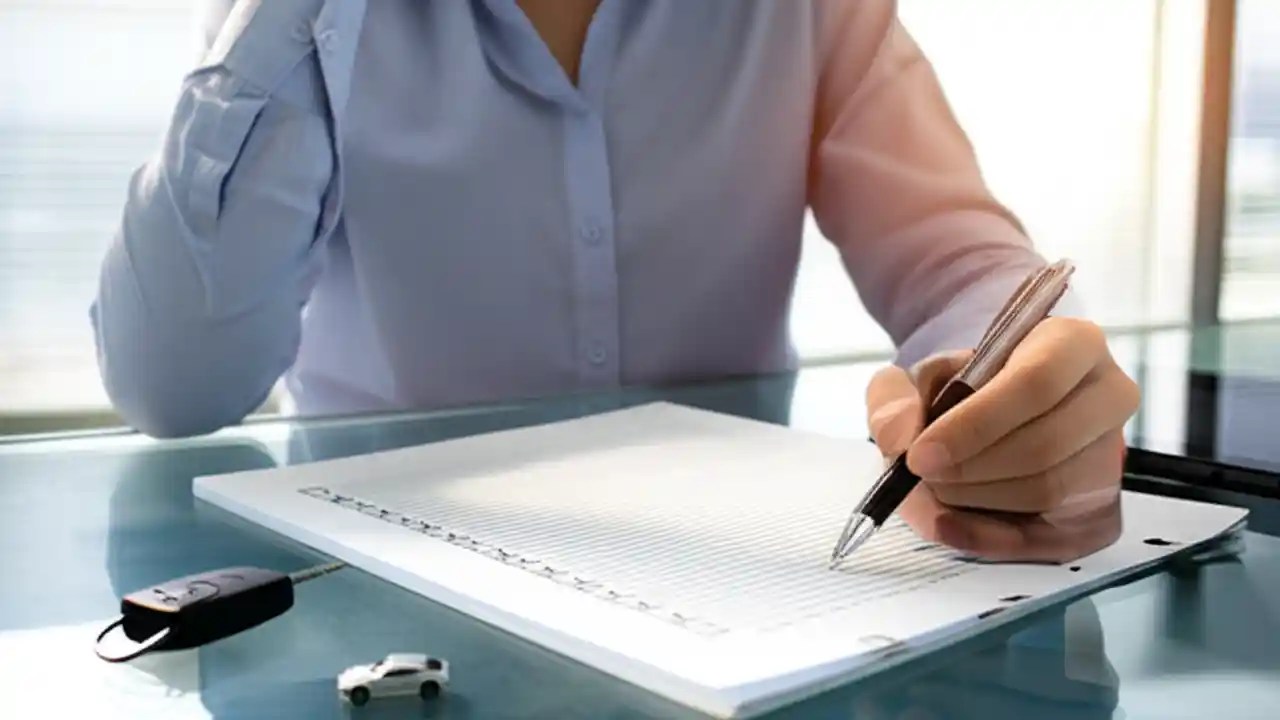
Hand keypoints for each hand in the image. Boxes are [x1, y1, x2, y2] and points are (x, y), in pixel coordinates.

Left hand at [865, 317, 1138, 561]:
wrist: (988, 419)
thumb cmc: (961, 391)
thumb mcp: (917, 379)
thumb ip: (893, 398)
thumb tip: (899, 437)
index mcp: (1073, 344)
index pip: (1036, 383)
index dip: (974, 426)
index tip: (919, 455)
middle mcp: (1109, 397)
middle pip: (1043, 447)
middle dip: (967, 472)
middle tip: (919, 477)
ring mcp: (1112, 458)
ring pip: (1045, 492)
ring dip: (973, 501)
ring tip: (933, 489)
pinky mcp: (1103, 512)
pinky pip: (1047, 540)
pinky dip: (988, 538)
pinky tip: (949, 523)